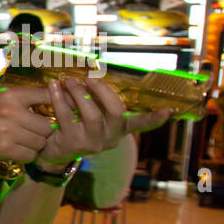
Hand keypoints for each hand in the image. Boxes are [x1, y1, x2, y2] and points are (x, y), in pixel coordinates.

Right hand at [0, 86, 54, 164]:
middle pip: (47, 125)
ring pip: (40, 142)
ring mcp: (6, 129)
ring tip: (24, 142)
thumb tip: (54, 93)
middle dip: (44, 132)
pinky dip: (26, 155)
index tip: (61, 111)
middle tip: (35, 133)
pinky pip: (29, 154)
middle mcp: (9, 110)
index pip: (47, 96)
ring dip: (35, 145)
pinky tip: (16, 151)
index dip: (59, 104)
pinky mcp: (2, 147)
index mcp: (11, 94)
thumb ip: (22, 96)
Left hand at [38, 77, 172, 164]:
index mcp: (119, 129)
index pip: (141, 124)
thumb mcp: (93, 115)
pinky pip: (66, 117)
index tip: (169, 110)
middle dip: (103, 91)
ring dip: (80, 93)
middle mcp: (110, 138)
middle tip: (90, 77)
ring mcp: (92, 142)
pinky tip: (54, 87)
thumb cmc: (76, 125)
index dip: (155, 118)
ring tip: (70, 80)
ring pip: (92, 114)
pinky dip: (59, 99)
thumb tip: (98, 74)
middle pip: (116, 112)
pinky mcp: (73, 143)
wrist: (53, 149)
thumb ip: (100, 101)